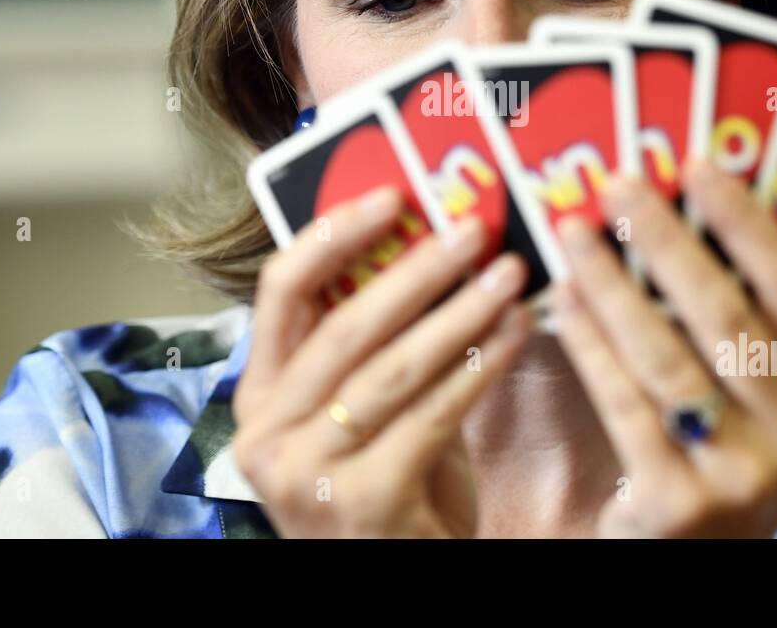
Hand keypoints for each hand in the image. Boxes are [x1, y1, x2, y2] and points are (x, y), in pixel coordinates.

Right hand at [232, 187, 532, 537]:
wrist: (388, 578)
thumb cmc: (384, 485)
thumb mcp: (357, 412)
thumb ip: (373, 343)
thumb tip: (431, 246)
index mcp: (261, 394)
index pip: (280, 291)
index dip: (334, 235)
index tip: (392, 198)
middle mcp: (269, 431)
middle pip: (344, 324)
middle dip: (416, 269)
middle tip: (473, 230)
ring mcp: (309, 470)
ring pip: (392, 367)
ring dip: (460, 313)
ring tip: (507, 274)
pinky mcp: (364, 498)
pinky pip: (433, 414)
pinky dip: (481, 367)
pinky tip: (515, 333)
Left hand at [549, 159, 776, 537]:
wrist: (696, 559)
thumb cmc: (720, 452)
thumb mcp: (760, 396)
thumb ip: (743, 323)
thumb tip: (684, 208)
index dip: (745, 219)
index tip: (697, 164)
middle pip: (725, 313)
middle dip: (666, 239)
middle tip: (617, 185)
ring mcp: (745, 473)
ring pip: (668, 355)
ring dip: (614, 283)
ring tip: (574, 232)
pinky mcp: (681, 504)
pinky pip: (625, 404)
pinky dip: (589, 344)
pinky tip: (561, 299)